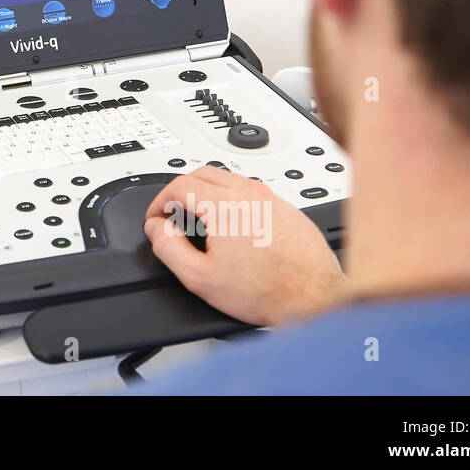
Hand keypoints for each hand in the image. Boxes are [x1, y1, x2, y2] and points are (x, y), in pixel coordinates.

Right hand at [143, 166, 345, 325]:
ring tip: (200, 220)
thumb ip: (168, 248)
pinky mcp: (286, 206)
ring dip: (206, 191)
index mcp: (224, 205)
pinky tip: (233, 226)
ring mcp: (270, 197)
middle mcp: (249, 193)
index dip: (159, 201)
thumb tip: (157, 229)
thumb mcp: (200, 277)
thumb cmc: (266, 290)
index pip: (179, 185)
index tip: (156, 218)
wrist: (313, 297)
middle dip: (180, 191)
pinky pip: (252, 191)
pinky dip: (233, 199)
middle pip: (202, 173)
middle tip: (173, 214)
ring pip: (228, 179)